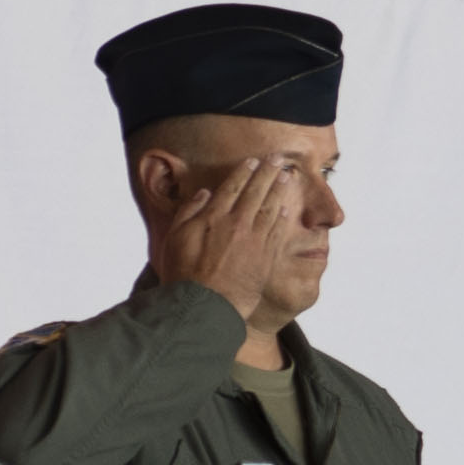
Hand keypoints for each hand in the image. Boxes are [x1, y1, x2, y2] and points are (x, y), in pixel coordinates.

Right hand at [144, 150, 304, 312]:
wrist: (204, 305)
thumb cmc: (184, 273)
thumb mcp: (175, 237)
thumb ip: (189, 212)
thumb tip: (206, 194)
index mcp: (213, 217)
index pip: (232, 187)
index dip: (244, 172)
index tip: (253, 161)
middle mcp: (236, 224)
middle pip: (256, 192)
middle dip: (267, 173)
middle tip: (277, 159)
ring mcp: (254, 241)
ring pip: (271, 209)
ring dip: (279, 190)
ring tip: (287, 177)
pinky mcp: (266, 258)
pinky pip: (277, 232)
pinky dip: (283, 218)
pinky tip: (288, 209)